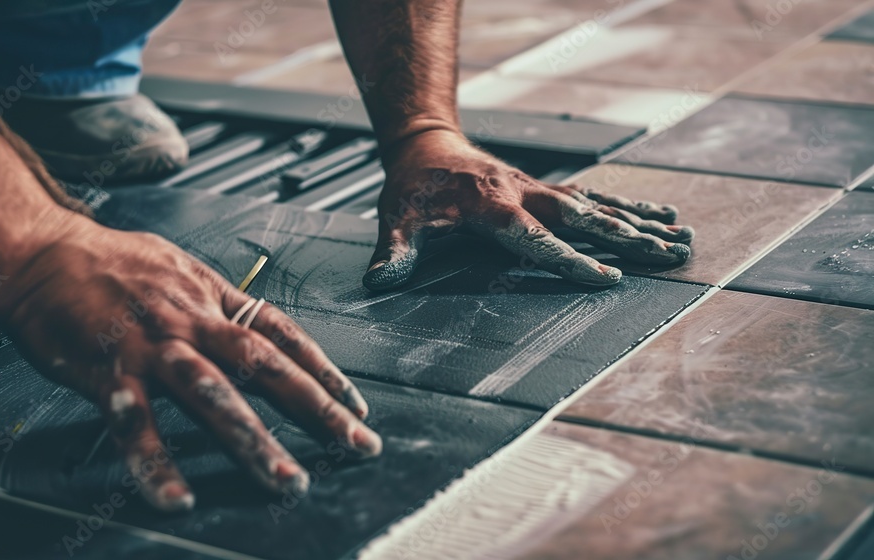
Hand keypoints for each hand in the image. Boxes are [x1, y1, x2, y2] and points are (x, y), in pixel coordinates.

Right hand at [0, 218, 380, 511]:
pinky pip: (136, 428)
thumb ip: (222, 303)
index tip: (357, 406)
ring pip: (213, 397)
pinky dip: (156, 465)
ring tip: (289, 480)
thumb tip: (261, 325)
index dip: (324, 370)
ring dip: (255, 441)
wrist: (43, 253)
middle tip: (357, 446)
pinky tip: (177, 498)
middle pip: (265, 368)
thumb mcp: (182, 268)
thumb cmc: (112, 263)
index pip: (283, 335)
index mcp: (212, 301)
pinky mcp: (109, 374)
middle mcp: (191, 324)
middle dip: (316, 409)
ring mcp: (153, 350)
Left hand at [364, 130, 693, 289]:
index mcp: (491, 207)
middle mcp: (524, 195)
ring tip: (682, 236)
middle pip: (584, 217)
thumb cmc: (414, 187)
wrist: (426, 146)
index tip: (607, 276)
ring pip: (598, 206)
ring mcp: (539, 190)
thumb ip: (395, 250)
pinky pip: (593, 198)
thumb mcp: (398, 217)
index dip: (570, 258)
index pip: (536, 238)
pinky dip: (627, 206)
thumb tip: (379, 281)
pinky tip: (658, 215)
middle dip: (630, 237)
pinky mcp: (546, 189)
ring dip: (640, 222)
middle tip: (671, 252)